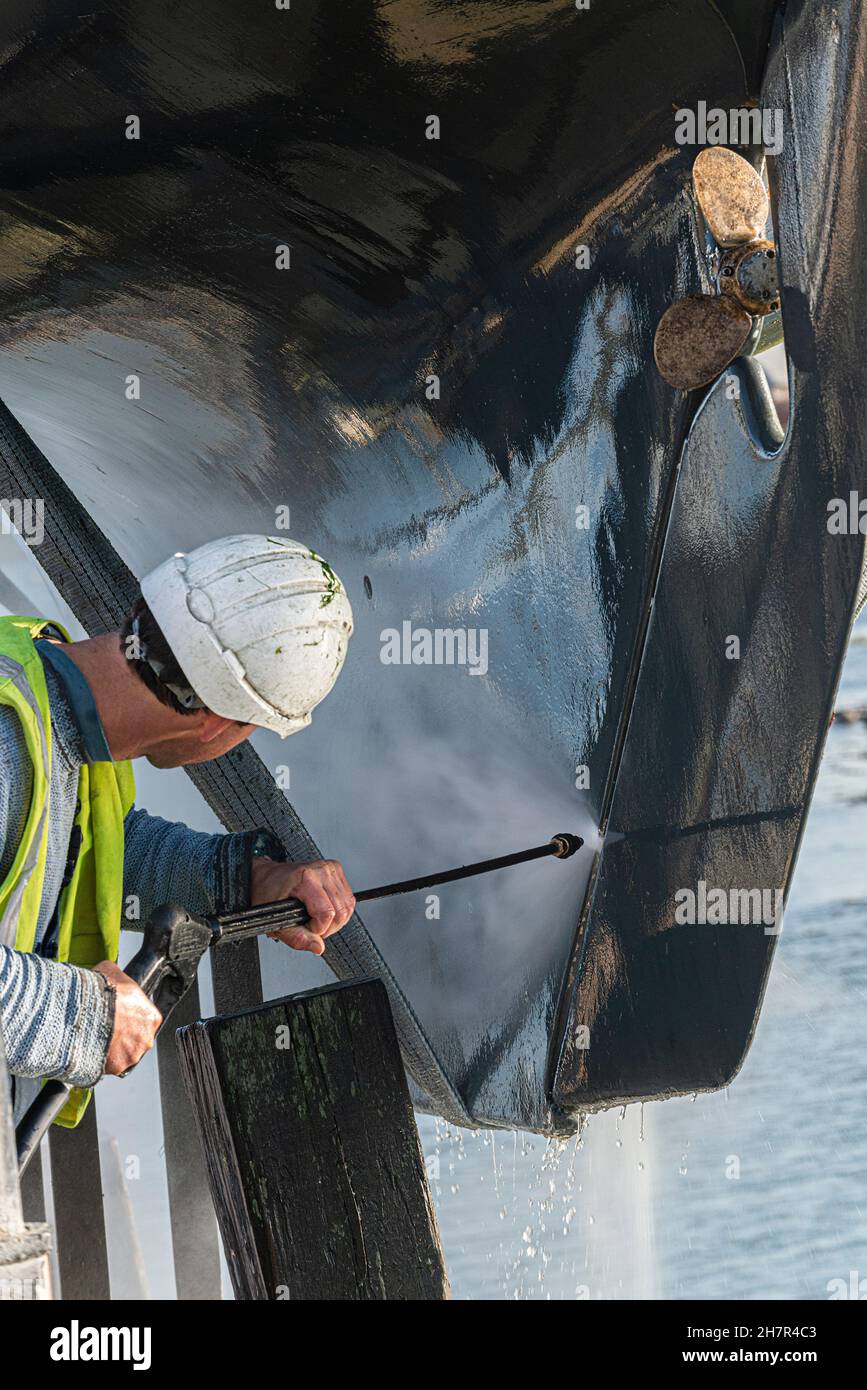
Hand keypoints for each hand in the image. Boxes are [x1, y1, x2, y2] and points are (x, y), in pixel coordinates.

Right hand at [94, 960, 162, 1075]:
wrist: (86, 1011)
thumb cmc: (103, 992)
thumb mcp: (114, 973)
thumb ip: (119, 978)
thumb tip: (114, 974)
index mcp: (151, 1017)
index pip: (145, 1020)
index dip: (130, 1017)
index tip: (119, 1017)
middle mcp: (146, 1038)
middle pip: (135, 1039)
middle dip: (122, 1035)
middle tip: (106, 1028)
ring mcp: (132, 1054)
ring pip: (123, 1054)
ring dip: (112, 1049)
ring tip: (96, 1038)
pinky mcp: (116, 1067)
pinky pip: (109, 1065)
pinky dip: (101, 1059)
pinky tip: (92, 1047)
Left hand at [250, 857, 355, 954]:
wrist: (266, 877)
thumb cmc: (267, 893)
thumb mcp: (275, 921)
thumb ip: (297, 938)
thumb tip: (318, 947)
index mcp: (306, 878)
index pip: (327, 914)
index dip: (318, 929)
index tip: (305, 928)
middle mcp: (321, 870)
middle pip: (341, 912)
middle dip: (327, 927)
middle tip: (310, 926)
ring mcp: (330, 869)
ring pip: (348, 907)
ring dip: (334, 920)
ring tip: (316, 919)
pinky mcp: (336, 871)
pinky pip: (349, 899)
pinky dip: (338, 911)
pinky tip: (323, 910)